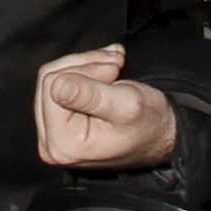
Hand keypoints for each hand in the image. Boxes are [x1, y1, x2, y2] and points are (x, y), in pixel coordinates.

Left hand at [34, 46, 177, 169]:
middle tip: (116, 67)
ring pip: (54, 76)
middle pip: (50, 78)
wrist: (160, 135)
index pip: (54, 83)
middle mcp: (51, 144)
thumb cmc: (148, 124)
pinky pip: (58, 82)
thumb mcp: (127, 105)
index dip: (88, 70)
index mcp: (64, 144)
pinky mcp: (55, 125)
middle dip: (87, 66)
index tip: (115, 73)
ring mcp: (51, 135)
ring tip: (115, 68)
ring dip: (88, 65)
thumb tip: (57, 86)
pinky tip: (107, 72)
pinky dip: (85, 71)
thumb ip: (92, 96)